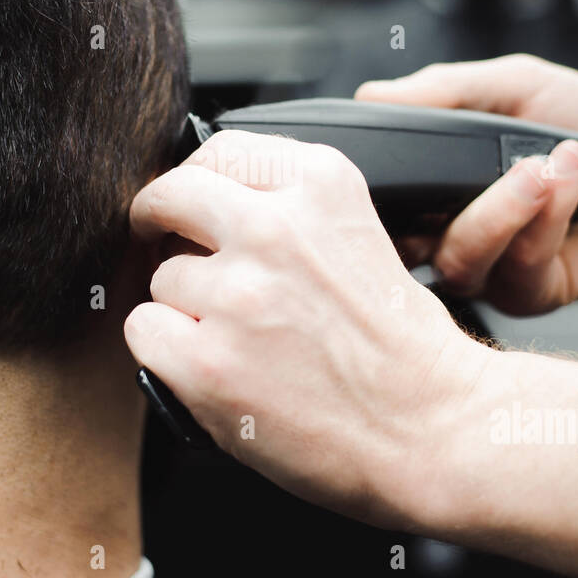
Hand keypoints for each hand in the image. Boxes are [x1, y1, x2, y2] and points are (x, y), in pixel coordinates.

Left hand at [125, 130, 485, 530]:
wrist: (434, 427)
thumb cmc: (403, 347)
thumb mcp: (361, 234)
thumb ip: (292, 209)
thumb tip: (211, 209)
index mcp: (321, 184)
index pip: (221, 149)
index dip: (197, 181)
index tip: (189, 203)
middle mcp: (274, 228)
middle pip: (171, 195)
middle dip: (159, 219)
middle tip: (161, 241)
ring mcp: (237, 295)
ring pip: (161, 277)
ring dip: (182, 305)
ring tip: (234, 337)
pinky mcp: (208, 361)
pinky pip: (144, 331)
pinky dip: (165, 352)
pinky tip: (209, 365)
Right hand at [356, 54, 577, 313]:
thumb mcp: (509, 85)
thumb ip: (441, 91)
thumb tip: (371, 96)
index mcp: (433, 191)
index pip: (377, 205)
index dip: (370, 191)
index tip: (383, 161)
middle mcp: (451, 236)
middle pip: (399, 243)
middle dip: (423, 201)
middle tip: (459, 164)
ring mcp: (489, 271)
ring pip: (460, 256)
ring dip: (501, 205)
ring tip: (541, 164)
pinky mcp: (532, 294)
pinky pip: (519, 264)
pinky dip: (547, 215)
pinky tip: (570, 175)